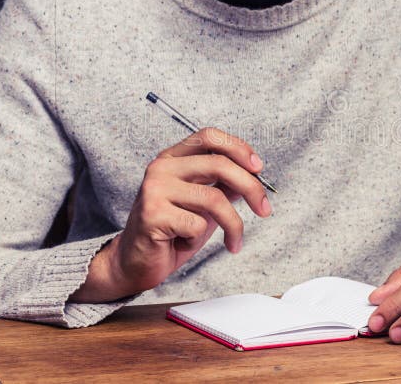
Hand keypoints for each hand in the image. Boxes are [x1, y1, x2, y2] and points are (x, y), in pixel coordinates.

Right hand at [70, 127, 270, 302]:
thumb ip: (223, 184)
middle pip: (219, 164)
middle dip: (251, 188)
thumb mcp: (203, 204)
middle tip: (265, 210)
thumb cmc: (173, 231)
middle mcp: (161, 168)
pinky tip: (184, 243)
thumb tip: (255, 174)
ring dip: (233, 225)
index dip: (238, 148)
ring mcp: (154, 190)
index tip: (258, 169)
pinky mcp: (152, 215)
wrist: (135, 262)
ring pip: (214, 199)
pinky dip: (199, 239)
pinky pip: (197, 225)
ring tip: (234, 241)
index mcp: (172, 158)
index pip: (209, 136)